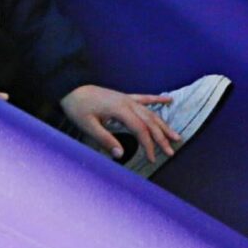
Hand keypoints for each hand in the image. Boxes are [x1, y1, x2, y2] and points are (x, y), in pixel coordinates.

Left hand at [61, 85, 175, 164]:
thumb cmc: (78, 107)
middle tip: (170, 152)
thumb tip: (120, 155)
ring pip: (151, 112)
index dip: (148, 145)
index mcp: (120, 110)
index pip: (140, 130)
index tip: (152, 159)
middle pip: (150, 122)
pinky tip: (169, 99)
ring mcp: (127, 99)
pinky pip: (145, 98)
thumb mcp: (87, 126)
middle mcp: (127, 103)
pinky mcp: (125, 97)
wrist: (71, 88)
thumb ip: (105, 140)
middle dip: (161, 138)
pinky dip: (158, 99)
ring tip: (176, 136)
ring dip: (164, 125)